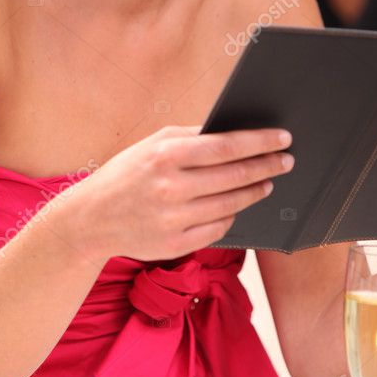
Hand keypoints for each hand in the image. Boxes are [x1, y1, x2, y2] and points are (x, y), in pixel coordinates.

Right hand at [69, 126, 294, 261]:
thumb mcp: (152, 144)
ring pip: (231, 205)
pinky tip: (237, 205)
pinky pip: (218, 229)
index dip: (260, 142)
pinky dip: (232, 215)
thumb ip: (191, 136)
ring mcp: (173, 220)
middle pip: (235, 177)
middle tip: (286, 161)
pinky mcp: (174, 245)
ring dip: (255, 192)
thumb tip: (234, 130)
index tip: (282, 138)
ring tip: (267, 182)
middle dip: (267, 167)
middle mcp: (170, 188)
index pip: (226, 146)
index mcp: (166, 155)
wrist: (90, 219)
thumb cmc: (127, 174)